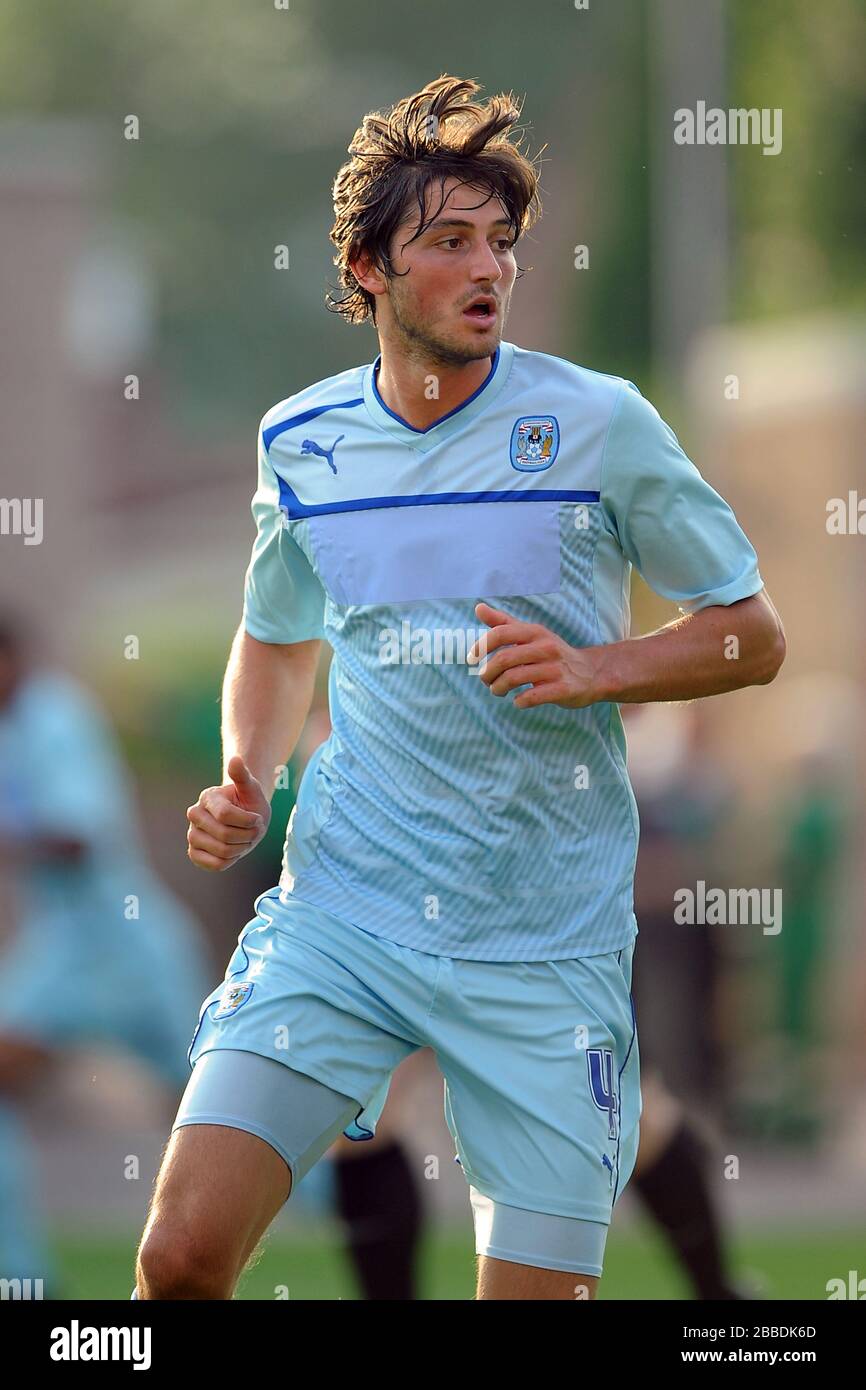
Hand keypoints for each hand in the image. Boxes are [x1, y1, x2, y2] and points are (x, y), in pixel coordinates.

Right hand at [186, 755, 270, 870]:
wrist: (243, 817)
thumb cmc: (247, 801)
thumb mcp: (251, 788)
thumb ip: (242, 775)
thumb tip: (236, 758)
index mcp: (207, 797)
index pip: (226, 815)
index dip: (249, 821)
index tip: (257, 818)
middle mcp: (194, 815)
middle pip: (224, 835)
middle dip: (247, 836)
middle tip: (254, 831)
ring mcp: (192, 835)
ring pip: (221, 851)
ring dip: (241, 848)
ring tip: (244, 839)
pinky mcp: (194, 853)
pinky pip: (215, 864)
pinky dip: (231, 860)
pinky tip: (234, 850)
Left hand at [468, 602, 602, 709]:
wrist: (590, 673)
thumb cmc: (552, 654)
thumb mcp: (531, 634)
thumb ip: (504, 623)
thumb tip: (478, 607)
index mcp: (535, 632)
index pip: (500, 633)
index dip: (481, 646)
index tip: (472, 658)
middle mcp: (545, 647)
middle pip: (504, 659)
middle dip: (487, 673)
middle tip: (486, 681)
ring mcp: (555, 668)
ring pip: (514, 678)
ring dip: (498, 688)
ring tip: (497, 691)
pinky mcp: (563, 688)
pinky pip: (532, 696)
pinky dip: (519, 701)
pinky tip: (518, 701)